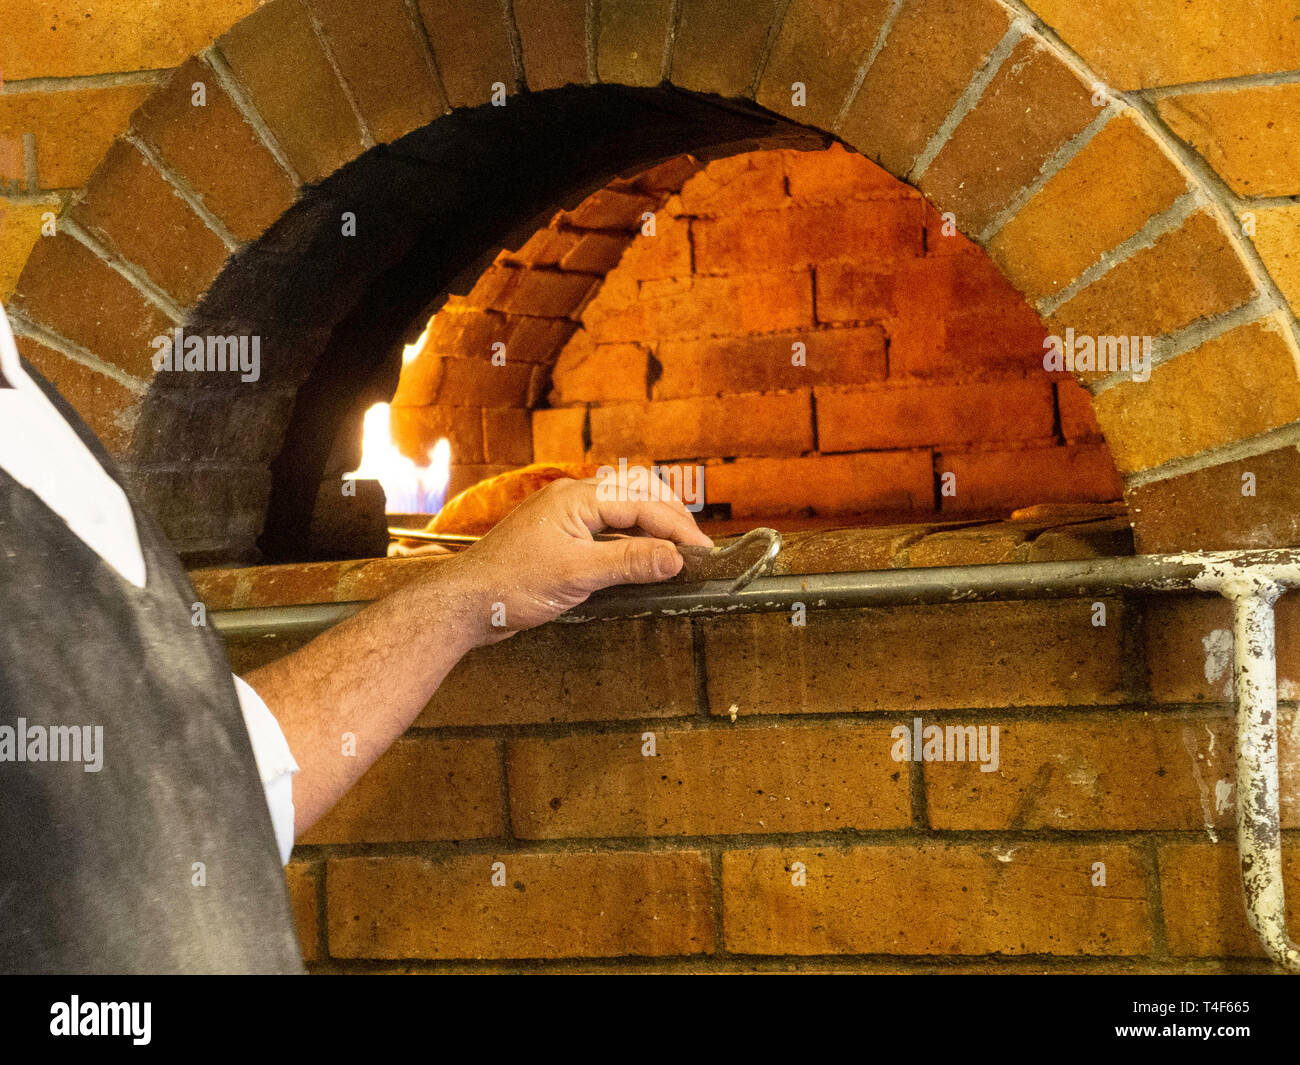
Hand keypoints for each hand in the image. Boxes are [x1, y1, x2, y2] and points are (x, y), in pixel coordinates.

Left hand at [438, 473, 712, 645]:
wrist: (465, 604)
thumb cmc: (509, 586)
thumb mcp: (577, 575)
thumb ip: (629, 563)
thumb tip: (674, 558)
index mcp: (576, 498)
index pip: (641, 503)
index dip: (677, 528)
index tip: (702, 553)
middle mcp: (572, 499)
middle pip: (636, 494)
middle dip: (670, 517)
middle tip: (696, 548)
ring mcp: (564, 517)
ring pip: (622, 509)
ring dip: (652, 526)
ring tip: (676, 551)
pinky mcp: (560, 538)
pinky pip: (606, 528)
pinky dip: (631, 539)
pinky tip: (642, 559)